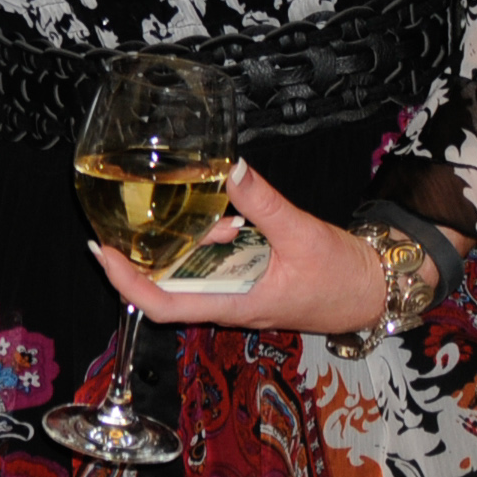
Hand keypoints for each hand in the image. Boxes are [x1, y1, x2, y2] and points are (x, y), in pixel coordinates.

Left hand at [90, 161, 390, 335]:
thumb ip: (264, 204)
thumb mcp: (303, 233)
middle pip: (167, 288)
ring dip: (184, 244)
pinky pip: (212, 266)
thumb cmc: (342, 275)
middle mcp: (227, 304)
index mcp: (235, 304)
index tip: (103, 253)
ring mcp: (235, 295)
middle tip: (135, 219)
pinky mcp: (245, 283)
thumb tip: (232, 168)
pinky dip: (207, 242)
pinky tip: (225, 220)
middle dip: (149, 254)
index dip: (127, 284)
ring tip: (204, 216)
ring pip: (189, 274)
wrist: (374, 290)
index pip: (164, 307)